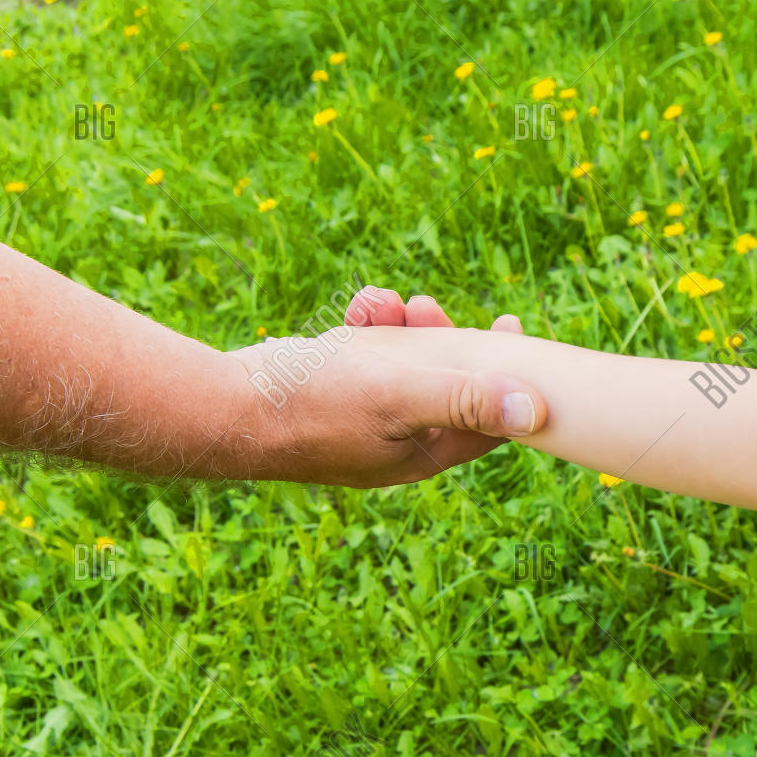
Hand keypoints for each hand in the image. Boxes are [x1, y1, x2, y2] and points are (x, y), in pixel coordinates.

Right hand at [225, 288, 544, 488]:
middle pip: (450, 386)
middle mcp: (398, 439)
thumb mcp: (396, 396)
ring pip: (408, 363)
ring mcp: (365, 415)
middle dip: (448, 340)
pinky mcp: (334, 391)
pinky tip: (360, 306)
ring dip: (407, 326)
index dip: (511, 380)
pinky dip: (371, 325)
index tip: (512, 329)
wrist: (219, 407)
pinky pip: (369, 354)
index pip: (490, 423)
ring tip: (389, 303)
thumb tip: (537, 410)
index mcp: (422, 453)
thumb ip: (464, 400)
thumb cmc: (309, 405)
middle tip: (429, 309)